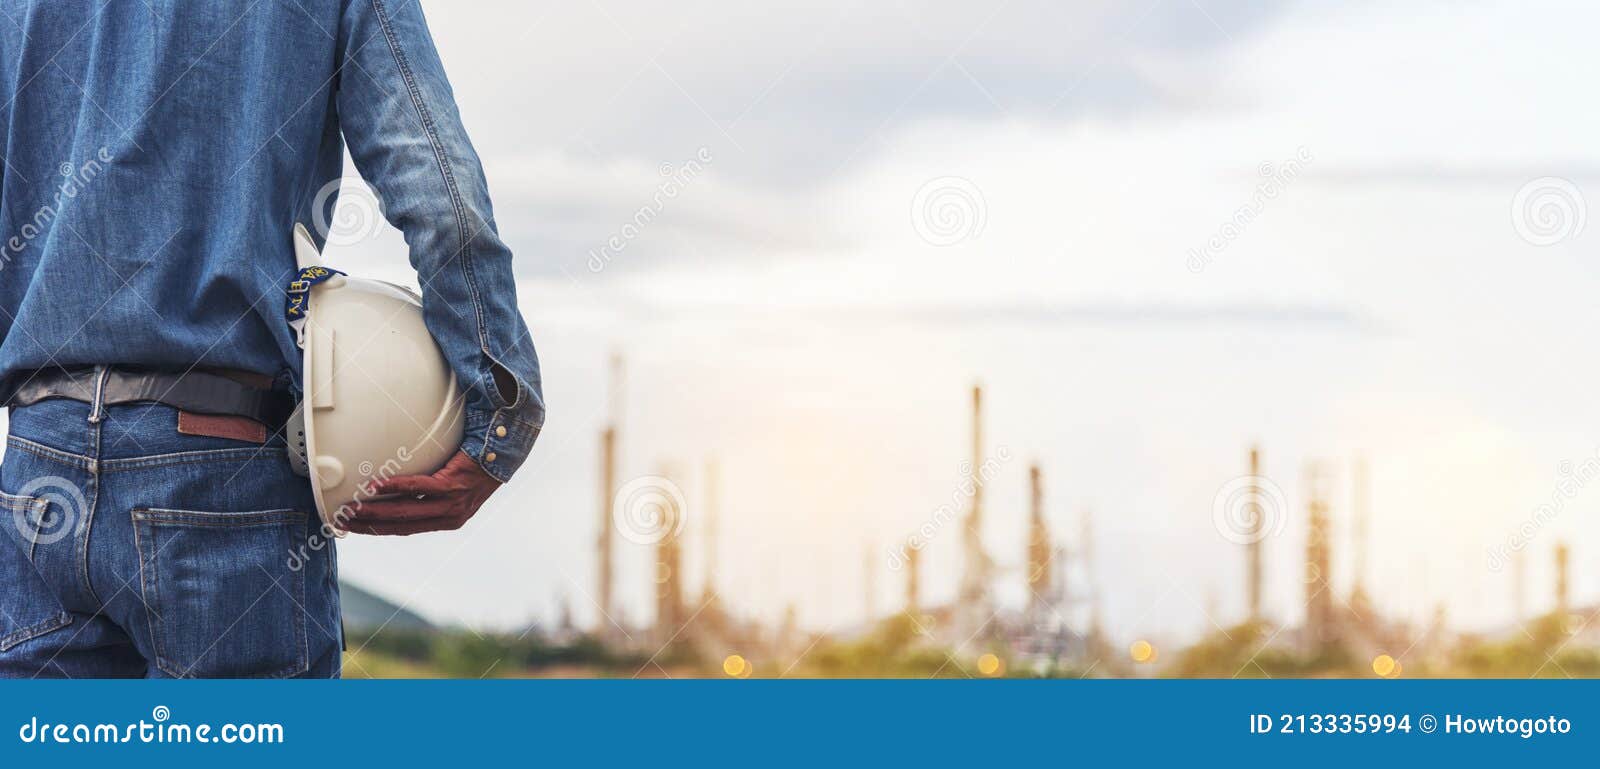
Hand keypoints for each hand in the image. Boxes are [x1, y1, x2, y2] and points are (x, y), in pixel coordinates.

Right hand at [338, 450, 500, 535]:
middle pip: (401, 525)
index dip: (377, 530)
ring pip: (407, 510)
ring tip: (354, 506)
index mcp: (446, 520)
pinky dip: (396, 486)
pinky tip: (377, 486)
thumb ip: (425, 487)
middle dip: (370, 524)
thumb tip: (395, 482)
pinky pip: (420, 487)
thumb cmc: (473, 460)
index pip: (405, 530)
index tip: (354, 528)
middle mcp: (450, 516)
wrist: (504, 446)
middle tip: (344, 519)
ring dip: (377, 509)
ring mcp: (453, 502)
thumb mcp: (449, 482)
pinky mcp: (455, 485)